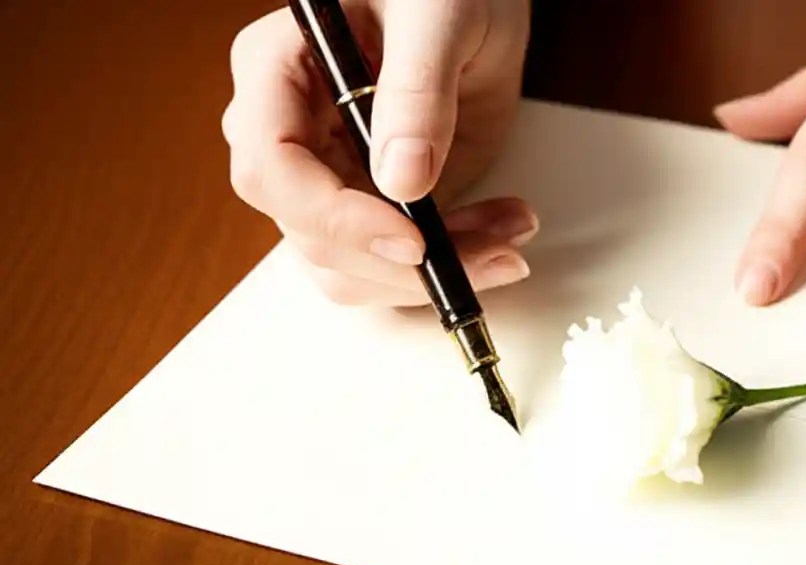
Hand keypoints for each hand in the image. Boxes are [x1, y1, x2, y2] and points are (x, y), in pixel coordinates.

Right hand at [221, 0, 535, 305]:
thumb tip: (402, 180)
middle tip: (491, 254)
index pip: (272, 164)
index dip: (333, 215)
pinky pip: (392, 259)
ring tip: (509, 238)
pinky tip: (500, 232)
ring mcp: (332, 171)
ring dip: (433, 272)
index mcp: (276, 69)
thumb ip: (418, 90)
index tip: (409, 240)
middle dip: (402, 262)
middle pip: (312, 232)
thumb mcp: (437, 17)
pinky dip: (449, 263)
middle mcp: (292, 130)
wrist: (480, 2)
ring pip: (352, 264)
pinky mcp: (375, 200)